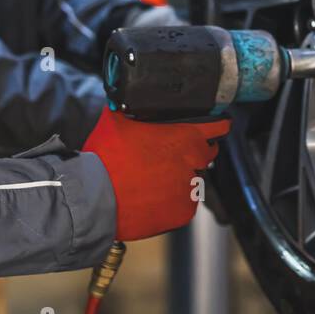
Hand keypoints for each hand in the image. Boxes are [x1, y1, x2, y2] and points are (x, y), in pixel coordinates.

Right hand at [81, 107, 228, 240]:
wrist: (94, 198)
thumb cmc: (105, 157)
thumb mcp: (116, 120)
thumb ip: (131, 109)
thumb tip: (130, 100)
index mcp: (184, 137)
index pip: (216, 128)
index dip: (218, 125)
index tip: (220, 125)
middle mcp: (192, 163)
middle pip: (205, 154)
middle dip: (196, 151)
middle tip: (173, 153)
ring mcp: (188, 189)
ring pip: (192, 179)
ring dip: (180, 177)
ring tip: (153, 178)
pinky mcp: (182, 213)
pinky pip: (184, 203)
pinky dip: (173, 200)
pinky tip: (153, 196)